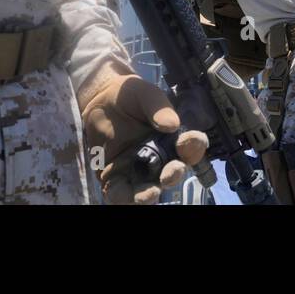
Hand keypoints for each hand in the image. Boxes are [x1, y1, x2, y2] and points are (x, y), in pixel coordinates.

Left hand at [79, 69, 208, 204]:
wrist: (100, 100)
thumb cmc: (130, 96)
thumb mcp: (146, 95)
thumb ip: (158, 107)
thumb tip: (172, 125)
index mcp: (173, 139)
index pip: (190, 147)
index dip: (194, 146)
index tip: (189, 141)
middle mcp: (160, 159)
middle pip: (171, 172)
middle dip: (174, 175)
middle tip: (173, 172)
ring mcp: (138, 170)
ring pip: (148, 189)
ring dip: (150, 194)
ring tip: (150, 194)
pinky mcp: (115, 177)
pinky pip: (119, 193)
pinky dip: (121, 198)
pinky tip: (121, 194)